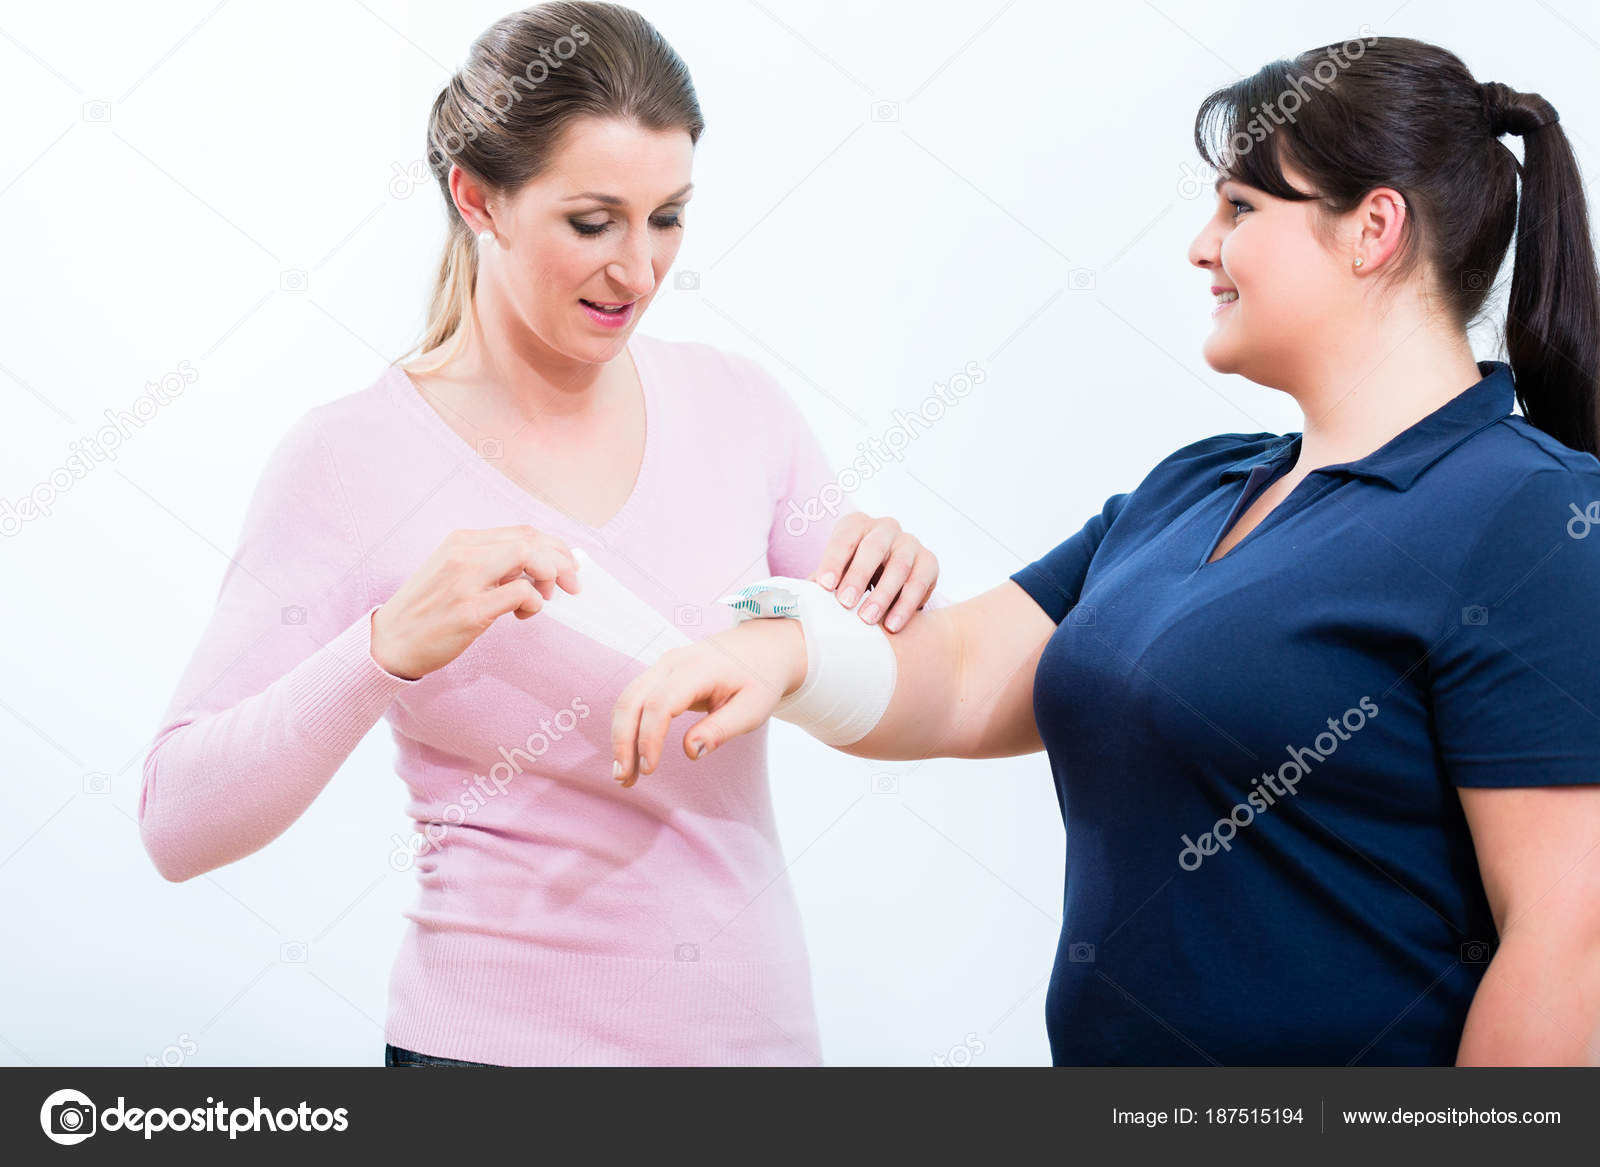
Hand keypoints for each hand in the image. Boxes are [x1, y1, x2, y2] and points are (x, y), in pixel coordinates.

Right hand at [370, 525, 579, 679]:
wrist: (390, 641)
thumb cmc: (427, 610)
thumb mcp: (454, 572)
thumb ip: (490, 564)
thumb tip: (535, 568)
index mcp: (462, 541)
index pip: (522, 532)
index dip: (553, 546)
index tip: (567, 565)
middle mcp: (464, 553)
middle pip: (531, 540)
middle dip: (562, 560)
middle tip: (571, 584)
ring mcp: (466, 580)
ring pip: (529, 557)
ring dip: (551, 576)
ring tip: (546, 597)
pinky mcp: (471, 610)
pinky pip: (521, 593)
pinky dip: (535, 602)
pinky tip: (525, 614)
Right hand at [610, 618, 806, 786]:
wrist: (764, 646)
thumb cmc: (760, 678)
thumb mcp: (753, 708)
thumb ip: (720, 729)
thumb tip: (689, 752)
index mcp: (698, 669)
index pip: (660, 704)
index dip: (649, 739)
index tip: (649, 770)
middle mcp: (672, 662)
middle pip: (632, 700)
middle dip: (623, 741)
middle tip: (623, 778)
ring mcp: (663, 665)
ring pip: (627, 699)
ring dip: (621, 737)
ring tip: (624, 774)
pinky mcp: (660, 673)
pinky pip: (635, 698)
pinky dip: (628, 726)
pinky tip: (632, 753)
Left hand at [809, 511, 938, 631]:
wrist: (893, 581)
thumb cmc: (855, 575)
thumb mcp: (838, 573)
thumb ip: (823, 582)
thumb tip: (802, 600)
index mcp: (857, 525)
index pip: (844, 538)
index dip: (834, 561)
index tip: (825, 586)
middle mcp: (885, 528)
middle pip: (873, 548)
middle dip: (858, 576)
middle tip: (845, 603)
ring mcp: (909, 542)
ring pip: (899, 565)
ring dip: (883, 595)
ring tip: (868, 620)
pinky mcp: (929, 561)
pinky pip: (919, 582)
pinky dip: (906, 605)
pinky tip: (893, 625)